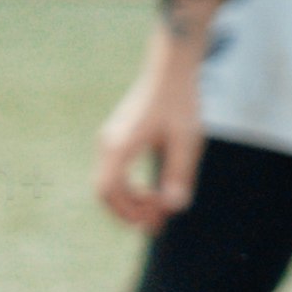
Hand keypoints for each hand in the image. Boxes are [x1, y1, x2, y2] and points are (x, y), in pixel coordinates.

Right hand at [93, 8, 217, 227]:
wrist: (171, 69)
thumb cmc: (180, 102)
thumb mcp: (187, 140)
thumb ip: (179, 173)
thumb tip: (173, 207)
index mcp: (119, 145)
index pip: (108, 190)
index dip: (128, 211)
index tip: (155, 218)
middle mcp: (107, 144)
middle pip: (105, 191)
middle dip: (129, 211)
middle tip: (158, 223)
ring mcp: (110, 140)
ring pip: (109, 183)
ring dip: (130, 200)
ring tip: (159, 208)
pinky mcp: (117, 138)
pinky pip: (115, 172)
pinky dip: (130, 188)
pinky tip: (154, 192)